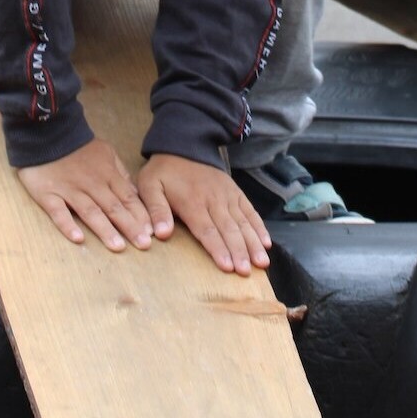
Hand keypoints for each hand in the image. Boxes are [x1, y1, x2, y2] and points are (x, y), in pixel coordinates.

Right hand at [17, 137, 156, 252]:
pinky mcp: (48, 194)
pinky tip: (78, 239)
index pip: (127, 198)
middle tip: (144, 245)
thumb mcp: (106, 153)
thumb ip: (120, 173)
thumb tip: (136, 194)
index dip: (140, 216)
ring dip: (105, 230)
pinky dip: (68, 225)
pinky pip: (58, 212)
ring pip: (90, 212)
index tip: (152, 233)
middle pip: (113, 207)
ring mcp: (69, 190)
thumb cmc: (78, 146)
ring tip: (118, 247)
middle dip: (130, 227)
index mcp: (107, 175)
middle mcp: (91, 184)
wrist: (47, 132)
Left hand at [136, 153, 270, 276]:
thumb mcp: (149, 186)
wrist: (184, 145)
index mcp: (192, 202)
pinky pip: (251, 211)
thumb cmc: (164, 172)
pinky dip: (259, 227)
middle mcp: (214, 200)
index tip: (227, 267)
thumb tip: (161, 234)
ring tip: (262, 263)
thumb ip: (156, 210)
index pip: (207, 230)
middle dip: (239, 252)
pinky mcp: (236, 193)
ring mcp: (228, 196)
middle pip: (229, 229)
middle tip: (247, 272)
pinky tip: (267, 243)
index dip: (218, 249)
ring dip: (253, 243)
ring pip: (243, 223)